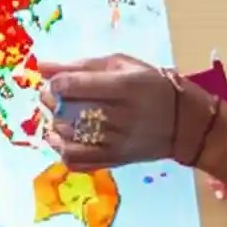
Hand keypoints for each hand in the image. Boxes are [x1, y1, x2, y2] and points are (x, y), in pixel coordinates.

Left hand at [39, 54, 182, 170]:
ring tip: (61, 114)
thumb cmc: (151, 85)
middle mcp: (121, 116)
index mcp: (124, 87)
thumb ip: (80, 65)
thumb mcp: (122, 65)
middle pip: (67, 111)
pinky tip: (61, 138)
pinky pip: (75, 160)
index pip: (72, 85)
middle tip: (54, 97)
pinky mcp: (114, 160)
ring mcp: (117, 142)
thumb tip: (40, 66)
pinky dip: (60, 149)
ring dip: (54, 123)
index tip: (57, 82)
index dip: (54, 83)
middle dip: (51, 102)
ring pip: (67, 136)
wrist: (186, 123)